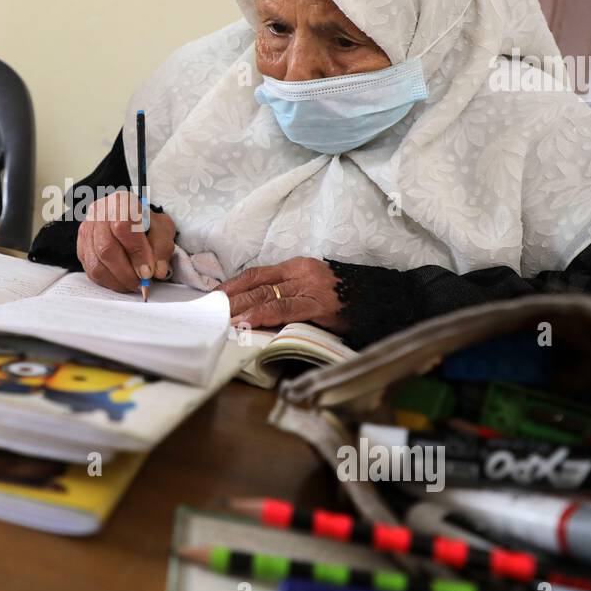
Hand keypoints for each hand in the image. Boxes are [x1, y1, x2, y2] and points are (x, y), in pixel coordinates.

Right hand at [76, 190, 174, 292]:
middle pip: (106, 248)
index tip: (148, 272)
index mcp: (121, 202)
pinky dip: (107, 281)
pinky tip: (121, 281)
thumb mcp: (162, 229)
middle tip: (141, 284)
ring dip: (117, 280)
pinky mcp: (81, 246)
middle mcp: (99, 213)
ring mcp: (87, 230)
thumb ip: (162, 248)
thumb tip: (157, 271)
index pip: (123, 228)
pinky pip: (90, 270)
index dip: (136, 253)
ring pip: (96, 263)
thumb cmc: (146, 223)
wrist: (131, 220)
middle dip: (126, 272)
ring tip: (133, 284)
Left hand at [219, 257, 346, 331]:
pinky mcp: (319, 305)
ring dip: (241, 309)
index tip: (215, 296)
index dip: (233, 285)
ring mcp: (310, 288)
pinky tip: (248, 323)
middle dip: (232, 299)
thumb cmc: (344, 297)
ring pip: (266, 296)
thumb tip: (258, 306)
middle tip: (211, 312)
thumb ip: (289, 292)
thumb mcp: (313, 287)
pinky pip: (285, 309)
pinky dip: (263, 315)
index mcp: (297, 266)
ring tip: (223, 320)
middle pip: (257, 285)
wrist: (379, 300)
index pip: (257, 274)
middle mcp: (300, 273)